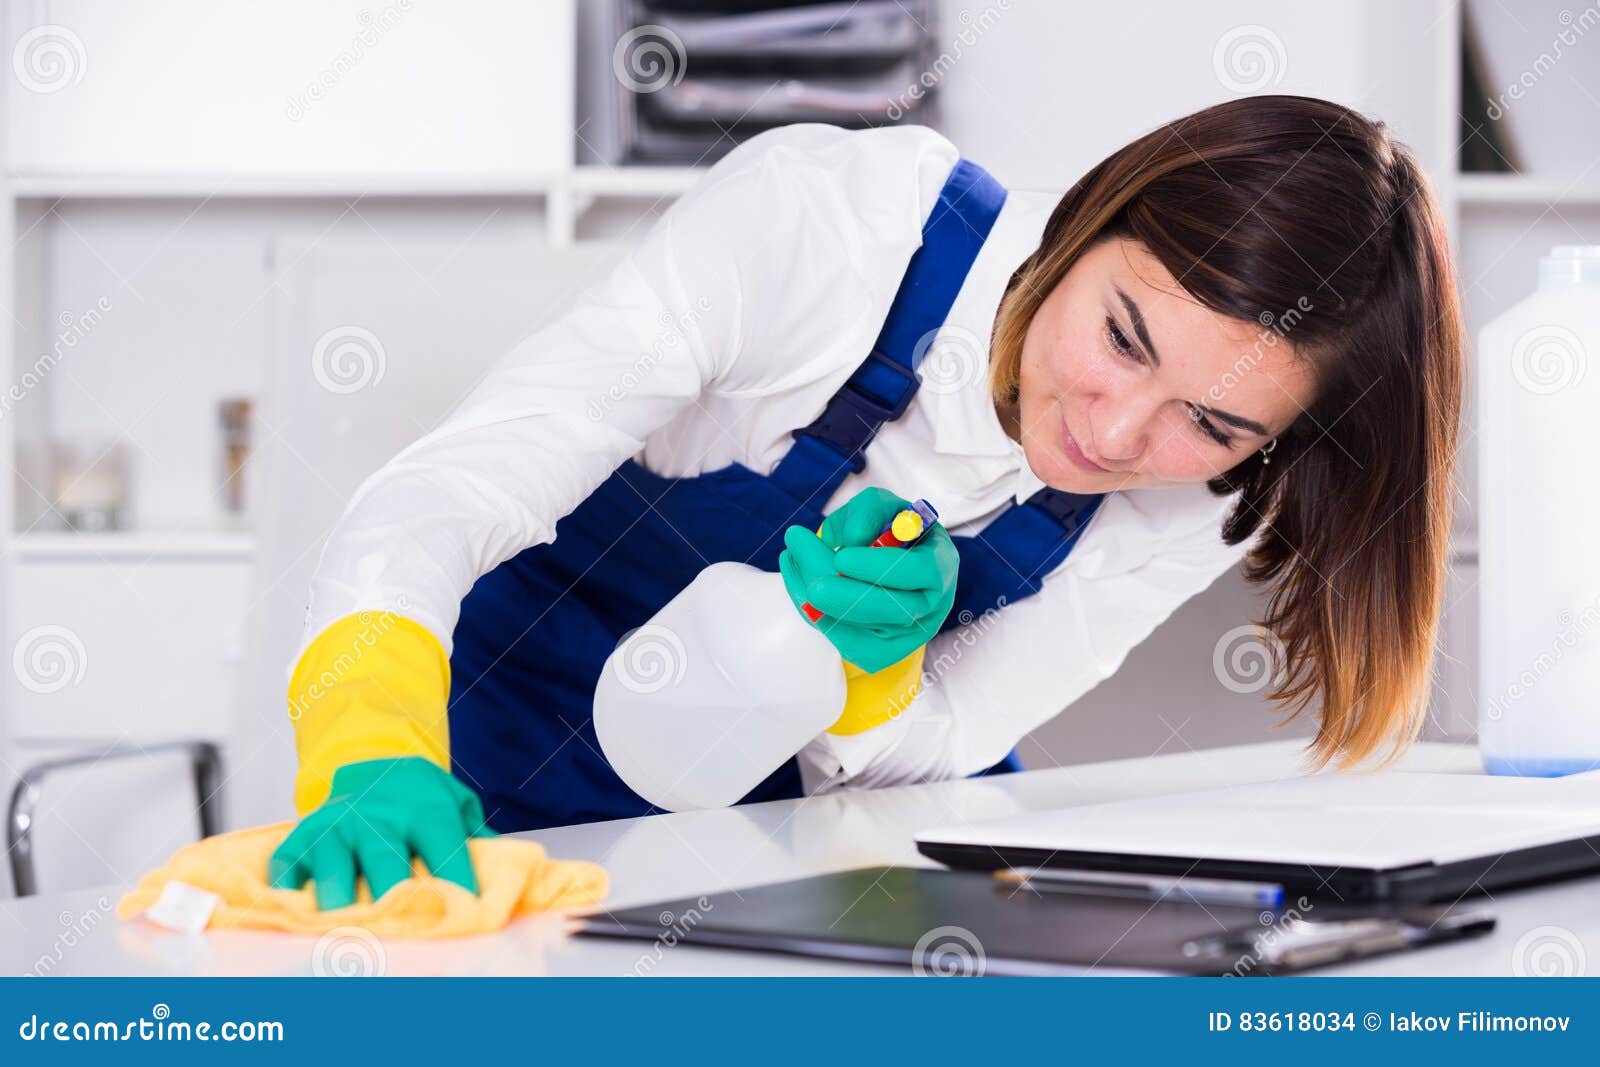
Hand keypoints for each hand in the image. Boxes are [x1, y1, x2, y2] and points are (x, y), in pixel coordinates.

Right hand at [268, 756, 495, 910]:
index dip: (457, 883)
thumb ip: (479, 838)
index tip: (465, 913)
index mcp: (424, 809)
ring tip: (346, 925)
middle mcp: (377, 815)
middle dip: (396, 896)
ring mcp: (334, 825)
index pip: (444, 849)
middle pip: (387, 862)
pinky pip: (287, 868)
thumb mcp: (458, 805)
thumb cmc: (422, 800)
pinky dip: (289, 891)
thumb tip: (504, 877)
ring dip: (338, 898)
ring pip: (333, 866)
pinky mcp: (299, 838)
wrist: (374, 763)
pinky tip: (298, 911)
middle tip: (405, 926)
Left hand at [777, 487, 959, 672]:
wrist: (887, 571)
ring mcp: (907, 635)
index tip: (841, 556)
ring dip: (821, 603)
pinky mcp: (880, 653)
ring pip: (864, 629)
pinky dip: (813, 613)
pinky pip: (843, 640)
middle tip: (813, 584)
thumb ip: (869, 511)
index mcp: (940, 565)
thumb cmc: (888, 535)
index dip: (878, 566)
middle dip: (848, 598)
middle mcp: (930, 606)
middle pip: (894, 611)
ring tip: (792, 560)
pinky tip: (797, 581)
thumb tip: (850, 539)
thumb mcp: (884, 508)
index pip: (916, 570)